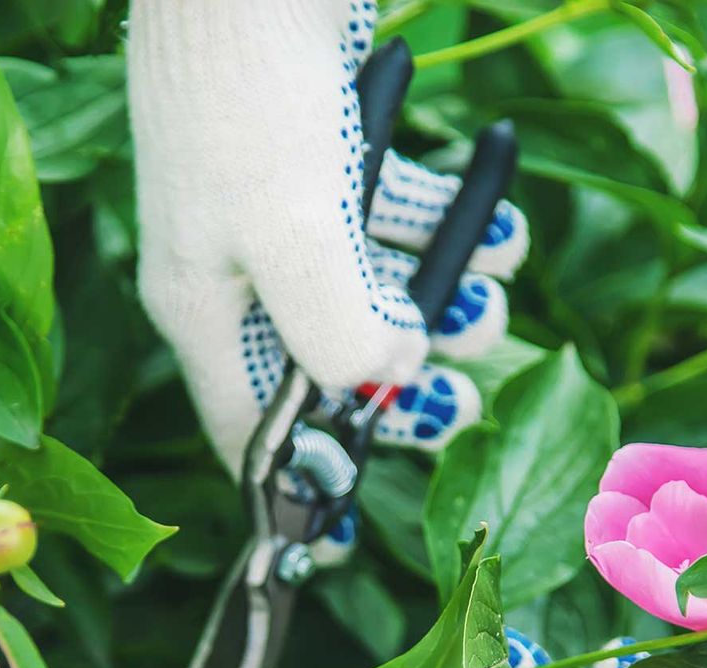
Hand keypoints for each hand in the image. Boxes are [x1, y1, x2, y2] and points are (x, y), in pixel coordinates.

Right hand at [127, 0, 527, 470]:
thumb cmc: (252, 96)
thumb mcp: (293, 239)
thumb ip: (341, 338)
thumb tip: (393, 375)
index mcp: (204, 309)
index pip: (245, 436)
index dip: (300, 485)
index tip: (353, 534)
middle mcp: (240, 269)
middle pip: (329, 367)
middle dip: (405, 381)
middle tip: (465, 391)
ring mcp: (286, 210)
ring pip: (377, 291)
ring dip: (447, 299)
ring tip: (494, 283)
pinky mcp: (331, 154)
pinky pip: (399, 218)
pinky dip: (454, 228)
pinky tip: (502, 219)